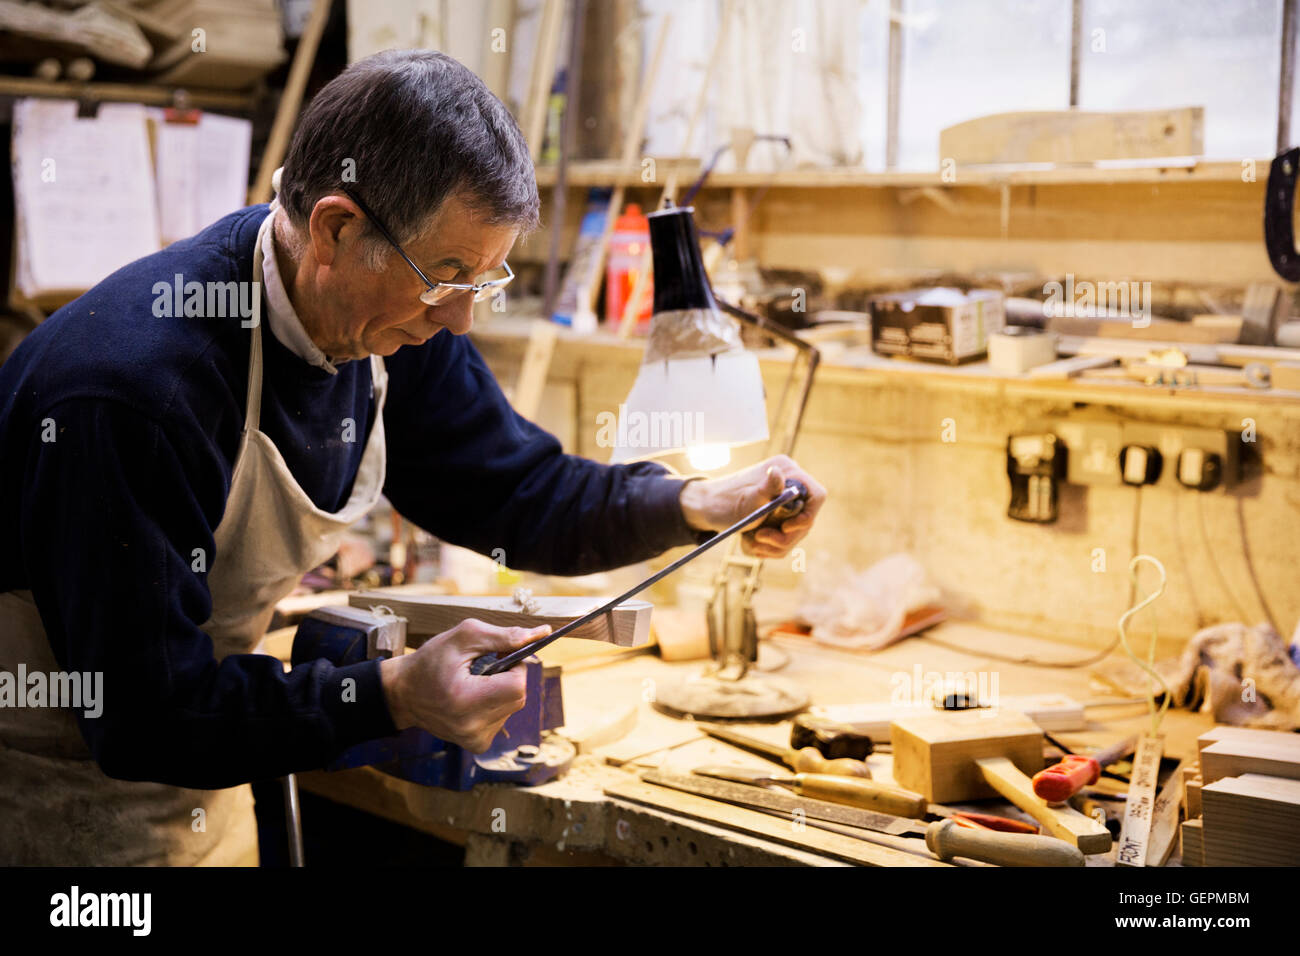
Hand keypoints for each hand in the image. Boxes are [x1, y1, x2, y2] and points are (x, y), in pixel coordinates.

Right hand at [379, 620, 550, 752]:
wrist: (403, 693)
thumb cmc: (430, 661)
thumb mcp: (464, 637)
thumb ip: (504, 636)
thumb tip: (541, 633)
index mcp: (466, 700)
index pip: (518, 685)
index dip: (516, 665)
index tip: (501, 656)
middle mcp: (472, 726)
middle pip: (519, 697)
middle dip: (510, 677)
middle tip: (488, 666)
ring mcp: (475, 739)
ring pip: (513, 708)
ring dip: (502, 690)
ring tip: (476, 683)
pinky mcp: (477, 744)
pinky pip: (503, 719)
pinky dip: (495, 704)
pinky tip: (474, 698)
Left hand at [678, 454, 825, 558]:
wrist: (705, 510)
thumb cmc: (724, 503)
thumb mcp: (748, 500)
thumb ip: (767, 489)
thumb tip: (777, 471)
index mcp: (787, 472)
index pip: (817, 495)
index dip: (808, 516)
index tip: (786, 528)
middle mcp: (789, 483)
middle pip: (806, 519)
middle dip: (785, 537)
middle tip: (760, 539)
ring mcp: (785, 499)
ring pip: (795, 532)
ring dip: (774, 545)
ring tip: (751, 543)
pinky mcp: (778, 514)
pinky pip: (784, 537)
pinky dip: (769, 546)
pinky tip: (751, 542)